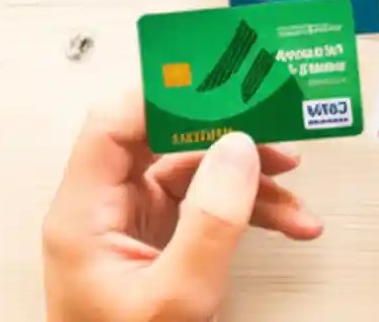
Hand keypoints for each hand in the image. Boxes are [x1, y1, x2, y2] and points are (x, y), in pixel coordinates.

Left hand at [43, 87, 322, 321]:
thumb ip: (210, 222)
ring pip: (199, 168)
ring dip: (252, 174)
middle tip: (273, 118)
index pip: (115, 121)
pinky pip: (211, 202)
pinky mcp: (162, 236)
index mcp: (84, 212)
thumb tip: (238, 148)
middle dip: (228, 131)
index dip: (166, 94)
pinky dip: (253, 207)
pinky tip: (289, 220)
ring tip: (294, 184)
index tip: (220, 83)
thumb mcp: (176, 295)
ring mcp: (135, 220)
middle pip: (165, 137)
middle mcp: (105, 206)